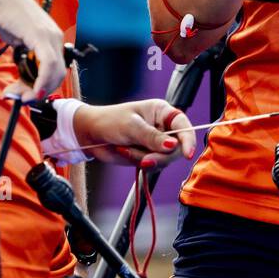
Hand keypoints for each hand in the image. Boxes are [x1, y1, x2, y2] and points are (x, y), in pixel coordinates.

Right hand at [0, 0, 65, 100]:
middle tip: (23, 99)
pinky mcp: (40, 36)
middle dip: (42, 91)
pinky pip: (48, 65)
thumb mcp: (17, 42)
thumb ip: (23, 57)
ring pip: (55, 72)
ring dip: (39, 89)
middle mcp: (56, 37)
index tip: (30, 95)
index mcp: (53, 37)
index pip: (56, 69)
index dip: (45, 86)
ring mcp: (50, 36)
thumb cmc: (5, 15)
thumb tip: (22, 76)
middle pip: (58, 73)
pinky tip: (33, 91)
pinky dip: (42, 81)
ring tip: (21, 96)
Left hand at [81, 99, 195, 168]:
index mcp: (162, 112)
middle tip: (145, 159)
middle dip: (161, 155)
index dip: (188, 139)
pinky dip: (140, 163)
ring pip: (164, 159)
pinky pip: (153, 165)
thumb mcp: (131, 126)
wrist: (90, 135)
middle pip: (177, 147)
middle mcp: (162, 127)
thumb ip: (152, 137)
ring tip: (126, 149)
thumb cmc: (110, 121)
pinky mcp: (148, 155)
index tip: (187, 154)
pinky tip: (126, 152)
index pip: (183, 126)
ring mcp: (155, 143)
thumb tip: (173, 145)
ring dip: (145, 158)